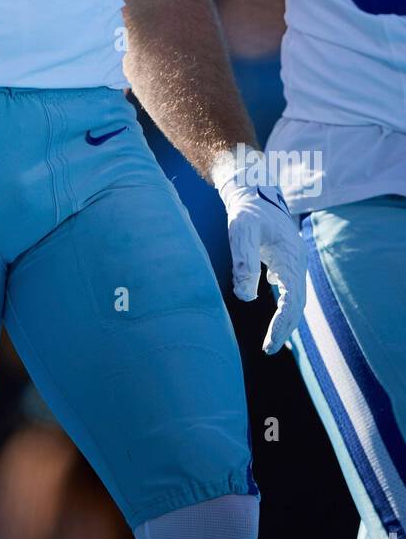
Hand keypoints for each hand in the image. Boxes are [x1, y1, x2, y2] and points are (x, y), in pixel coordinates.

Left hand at [217, 169, 306, 354]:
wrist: (253, 189)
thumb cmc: (247, 210)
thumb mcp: (241, 232)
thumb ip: (243, 262)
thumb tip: (245, 297)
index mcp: (291, 259)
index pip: (292, 302)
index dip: (282, 326)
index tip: (268, 345)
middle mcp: (298, 263)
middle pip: (298, 304)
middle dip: (285, 328)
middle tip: (269, 349)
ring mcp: (294, 261)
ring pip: (296, 297)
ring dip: (286, 319)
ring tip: (272, 340)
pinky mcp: (286, 259)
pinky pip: (291, 288)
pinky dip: (285, 306)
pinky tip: (277, 315)